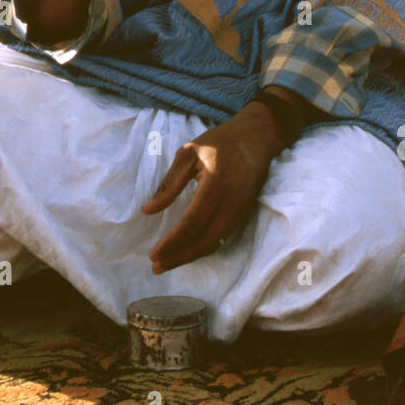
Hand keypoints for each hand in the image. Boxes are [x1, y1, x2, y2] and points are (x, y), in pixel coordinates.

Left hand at [141, 103, 281, 273]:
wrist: (256, 138)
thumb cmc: (219, 142)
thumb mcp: (188, 154)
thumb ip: (169, 184)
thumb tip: (148, 211)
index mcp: (215, 184)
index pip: (191, 223)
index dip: (172, 242)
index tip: (153, 254)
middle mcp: (231, 202)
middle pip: (204, 241)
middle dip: (179, 257)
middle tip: (156, 266)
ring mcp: (241, 210)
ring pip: (215, 243)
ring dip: (190, 256)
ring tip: (167, 263)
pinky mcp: (245, 214)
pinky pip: (223, 238)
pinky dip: (204, 248)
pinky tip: (188, 251)